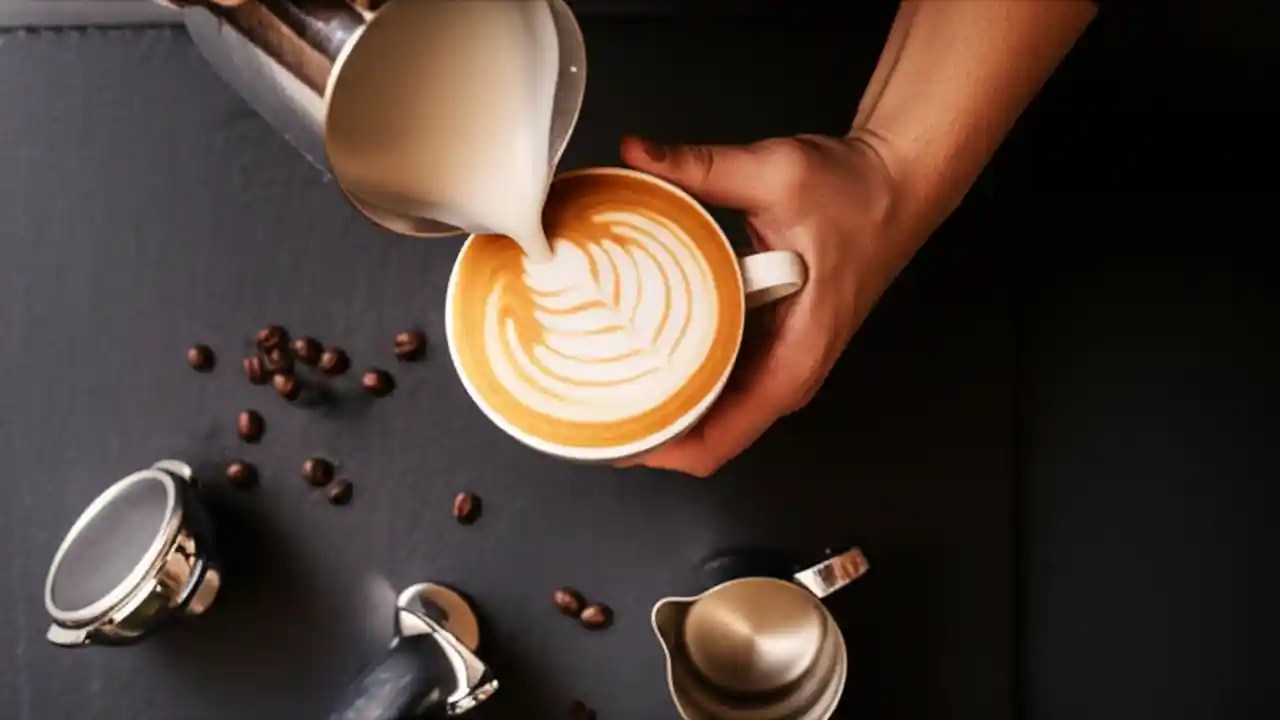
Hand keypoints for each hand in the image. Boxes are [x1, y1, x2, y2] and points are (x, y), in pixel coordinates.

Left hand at [617, 132, 932, 476]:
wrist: (897, 184)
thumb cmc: (857, 195)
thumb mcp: (776, 174)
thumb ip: (700, 167)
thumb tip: (638, 155)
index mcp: (793, 360)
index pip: (716, 441)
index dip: (656, 450)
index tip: (604, 437)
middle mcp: (787, 374)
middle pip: (704, 438)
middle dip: (643, 430)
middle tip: (582, 403)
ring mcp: (779, 364)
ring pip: (709, 414)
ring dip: (658, 405)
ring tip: (598, 382)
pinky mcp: (772, 345)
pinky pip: (719, 381)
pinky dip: (679, 377)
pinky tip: (639, 353)